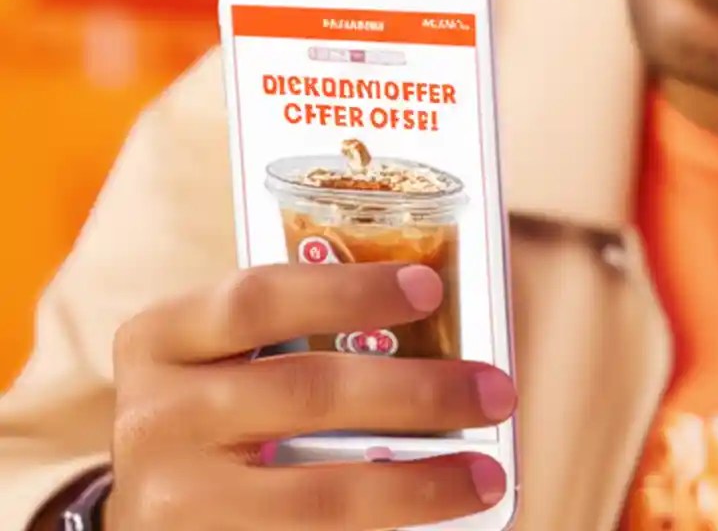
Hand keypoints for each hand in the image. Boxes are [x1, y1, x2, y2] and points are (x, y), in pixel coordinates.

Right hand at [106, 263, 515, 529]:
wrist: (143, 515)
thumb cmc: (215, 414)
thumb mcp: (229, 361)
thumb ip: (304, 340)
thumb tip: (445, 335)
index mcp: (163, 339)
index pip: (259, 298)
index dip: (347, 290)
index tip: (430, 287)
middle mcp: (156, 416)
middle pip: (305, 393)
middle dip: (416, 392)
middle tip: (496, 392)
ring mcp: (172, 500)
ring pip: (317, 497)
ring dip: (417, 486)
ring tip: (488, 477)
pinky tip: (438, 523)